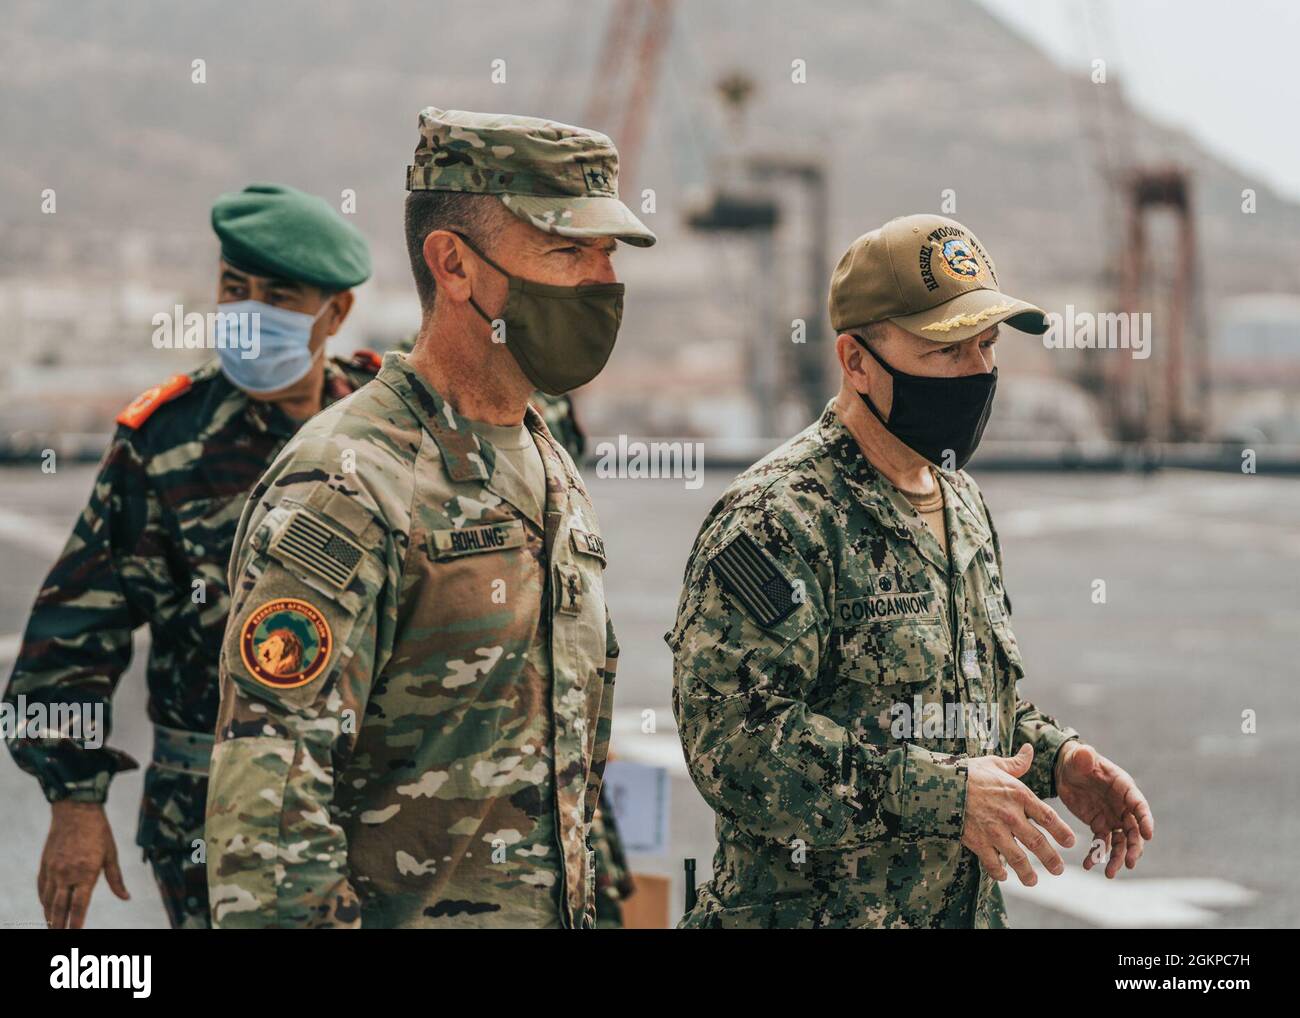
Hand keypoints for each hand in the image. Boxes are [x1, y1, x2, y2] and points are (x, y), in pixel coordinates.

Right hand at [39, 801, 128, 928]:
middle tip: (61, 935)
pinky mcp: (45, 864)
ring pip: (48, 900)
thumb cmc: (99, 832)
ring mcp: (53, 870)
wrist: (76, 810)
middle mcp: (67, 874)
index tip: (76, 933)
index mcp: (86, 873)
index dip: (77, 922)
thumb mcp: (111, 855)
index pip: (79, 906)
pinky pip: (42, 888)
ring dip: (50, 915)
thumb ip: (116, 879)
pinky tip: (47, 907)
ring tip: (54, 926)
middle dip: (60, 924)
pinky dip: (44, 900)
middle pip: (60, 907)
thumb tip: (126, 897)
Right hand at [961, 744, 1075, 885]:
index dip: (1062, 832)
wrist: (942, 783)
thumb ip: (1016, 763)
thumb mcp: (995, 763)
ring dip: (1027, 872)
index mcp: (1019, 795)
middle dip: (1051, 859)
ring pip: (1018, 858)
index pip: (1048, 817)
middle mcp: (1011, 815)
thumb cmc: (969, 772)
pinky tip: (1003, 876)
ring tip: (1033, 881)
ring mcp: (995, 831)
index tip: (1071, 842)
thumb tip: (1029, 749)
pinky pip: (992, 862)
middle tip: (1058, 870)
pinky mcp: (978, 841)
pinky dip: (999, 872)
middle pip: (1038, 843)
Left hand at [1054, 742, 1154, 877]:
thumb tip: (1087, 753)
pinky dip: (1097, 854)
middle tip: (1129, 863)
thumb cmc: (1077, 760)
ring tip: (1110, 874)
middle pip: (1133, 830)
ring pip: (1120, 841)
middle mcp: (1123, 805)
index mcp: (1124, 787)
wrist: (1066, 770)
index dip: (1145, 820)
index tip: (1148, 835)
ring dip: (1117, 857)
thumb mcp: (1080, 757)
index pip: (1139, 805)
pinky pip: (1101, 843)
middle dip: (1133, 847)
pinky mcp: (1100, 825)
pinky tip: (1089, 865)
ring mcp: (1113, 817)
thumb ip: (1085, 756)